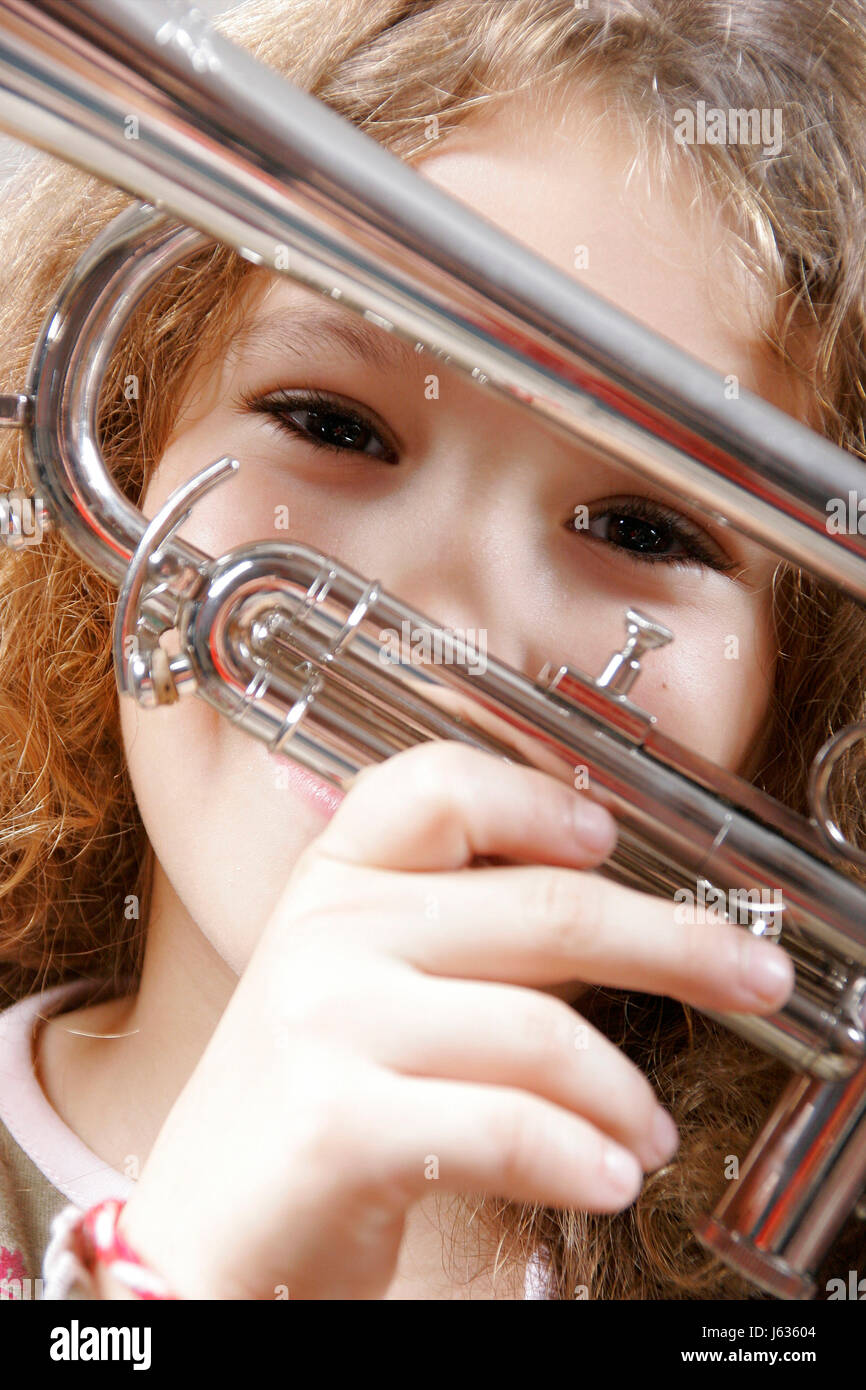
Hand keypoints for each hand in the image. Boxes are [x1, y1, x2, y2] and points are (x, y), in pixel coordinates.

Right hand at [114, 742, 793, 1298]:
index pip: (437, 785)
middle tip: (752, 973)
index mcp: (333, 881)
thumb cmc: (310, 1104)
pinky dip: (583, 1156)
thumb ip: (468, 940)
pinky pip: (509, 1125)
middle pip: (544, 908)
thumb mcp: (369, 989)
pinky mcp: (336, 1120)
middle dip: (676, 943)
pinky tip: (608, 1176)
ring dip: (623, 1094)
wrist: (209, 1226)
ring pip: (542, 1031)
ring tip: (645, 1134)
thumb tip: (621, 923)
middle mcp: (325, 931)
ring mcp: (325, 1020)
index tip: (611, 836)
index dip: (537, 797)